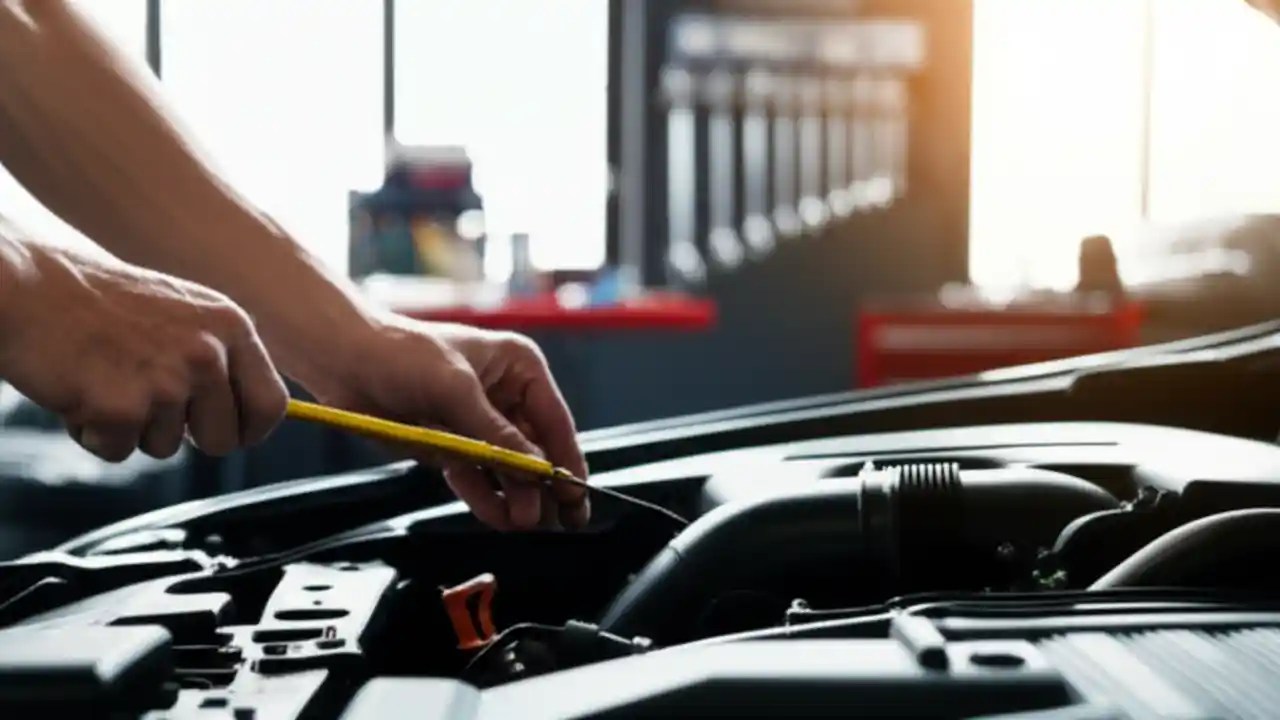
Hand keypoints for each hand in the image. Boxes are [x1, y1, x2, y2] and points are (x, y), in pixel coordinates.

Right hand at [0, 236, 286, 460]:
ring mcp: (166, 381)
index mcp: (231, 325)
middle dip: (186, 437)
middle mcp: (207, 352)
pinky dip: (93, 433)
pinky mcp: (122, 408)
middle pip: (223, 440)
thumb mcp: (184, 313)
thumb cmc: (98, 302)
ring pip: (165, 448)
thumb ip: (220, 356)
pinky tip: (79, 390)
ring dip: (132, 428)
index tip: (233, 435)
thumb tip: (253, 414)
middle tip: (146, 403)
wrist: (26, 289)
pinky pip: (117, 451)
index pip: (271, 404)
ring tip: (105, 378)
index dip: (250, 430)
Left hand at [296, 313, 588, 530]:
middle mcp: (506, 397)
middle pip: (537, 451)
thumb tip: (536, 468)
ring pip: (509, 470)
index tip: (577, 494)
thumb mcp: (456, 390)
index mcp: (519, 369)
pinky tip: (498, 516)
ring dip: (517, 497)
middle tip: (559, 519)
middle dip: (543, 485)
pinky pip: (478, 478)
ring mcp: (479, 424)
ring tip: (522, 521)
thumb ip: (496, 434)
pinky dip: (487, 498)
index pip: (555, 422)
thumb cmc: (401, 352)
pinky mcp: (453, 446)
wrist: (343, 360)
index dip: (567, 460)